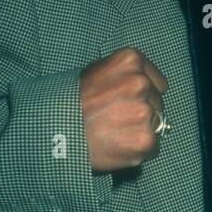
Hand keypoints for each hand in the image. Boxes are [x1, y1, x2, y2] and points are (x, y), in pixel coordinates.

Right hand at [79, 48, 167, 172]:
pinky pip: (154, 148)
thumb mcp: (95, 71)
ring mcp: (144, 112)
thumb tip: (146, 86)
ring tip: (114, 133)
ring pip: (157, 125)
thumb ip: (123, 75)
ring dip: (141, 131)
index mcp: (131, 61)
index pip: (158, 84)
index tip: (127, 103)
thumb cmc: (71, 101)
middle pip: (158, 104)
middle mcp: (141, 83)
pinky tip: (118, 146)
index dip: (144, 96)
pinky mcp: (145, 139)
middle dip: (142, 113)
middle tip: (115, 120)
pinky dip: (139, 150)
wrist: (53, 130)